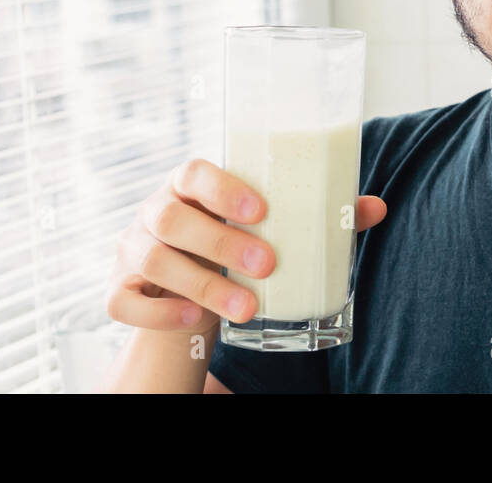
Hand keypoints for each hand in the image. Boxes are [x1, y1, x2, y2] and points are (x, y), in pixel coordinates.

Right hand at [105, 157, 387, 332]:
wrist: (180, 287)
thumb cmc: (229, 245)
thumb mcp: (262, 229)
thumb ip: (312, 217)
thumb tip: (375, 208)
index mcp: (187, 187)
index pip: (192, 171)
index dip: (222, 186)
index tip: (261, 209)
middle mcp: (153, 211)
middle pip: (172, 218)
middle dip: (219, 242)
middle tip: (267, 264)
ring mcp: (130, 249)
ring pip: (152, 260)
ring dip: (201, 284)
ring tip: (247, 308)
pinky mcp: (117, 288)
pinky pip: (124, 299)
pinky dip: (159, 311)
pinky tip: (196, 320)